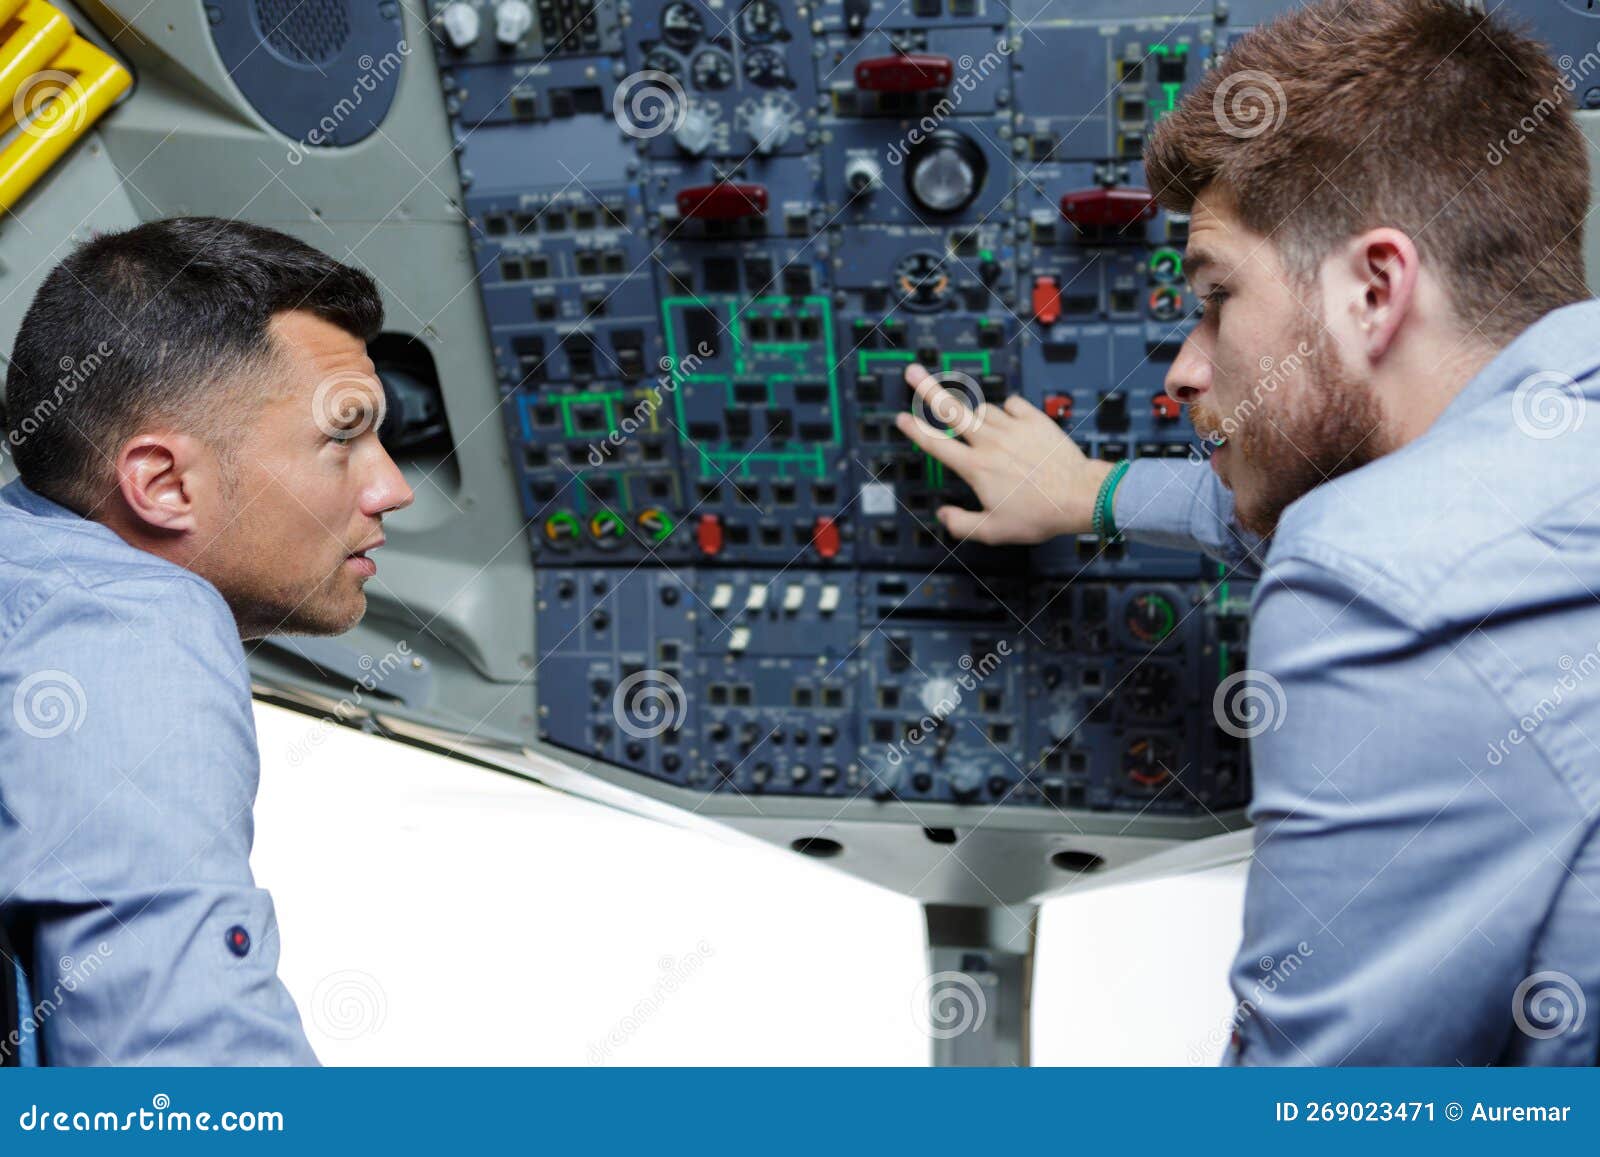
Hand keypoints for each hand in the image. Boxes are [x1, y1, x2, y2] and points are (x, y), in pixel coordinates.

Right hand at [892, 363, 1111, 544]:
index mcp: (977, 468)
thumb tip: (943, 516)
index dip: (915, 430)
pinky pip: (1013, 403)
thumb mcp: (994, 531)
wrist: (1080, 496)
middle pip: (952, 410)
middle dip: (928, 389)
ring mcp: (1014, 428)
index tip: (902, 418)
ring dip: (976, 415)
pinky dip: (1007, 409)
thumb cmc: (1040, 514)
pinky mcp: (1036, 420)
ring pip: (983, 409)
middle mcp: (991, 443)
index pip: (937, 445)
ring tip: (982, 432)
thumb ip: (961, 524)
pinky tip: (1011, 421)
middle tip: (913, 372)